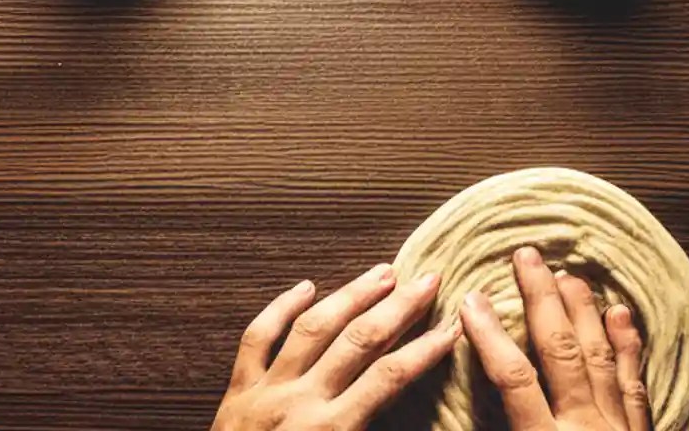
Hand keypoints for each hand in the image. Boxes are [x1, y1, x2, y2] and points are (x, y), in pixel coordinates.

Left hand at [212, 264, 461, 430]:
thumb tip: (408, 421)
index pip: (389, 378)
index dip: (423, 350)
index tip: (450, 327)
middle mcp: (300, 403)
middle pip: (358, 341)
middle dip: (397, 307)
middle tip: (427, 280)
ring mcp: (266, 390)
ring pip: (313, 327)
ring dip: (350, 295)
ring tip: (382, 273)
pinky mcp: (238, 390)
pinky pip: (257, 337)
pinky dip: (280, 307)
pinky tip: (306, 286)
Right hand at [460, 246, 651, 430]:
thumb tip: (467, 417)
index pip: (513, 378)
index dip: (490, 336)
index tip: (471, 301)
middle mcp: (584, 426)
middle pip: (560, 351)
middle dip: (542, 299)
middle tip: (527, 257)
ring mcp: (617, 427)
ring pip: (598, 357)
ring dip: (582, 312)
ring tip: (568, 276)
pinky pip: (634, 383)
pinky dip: (627, 347)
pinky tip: (621, 315)